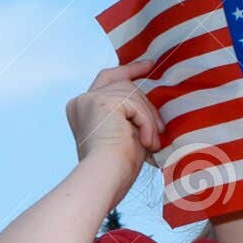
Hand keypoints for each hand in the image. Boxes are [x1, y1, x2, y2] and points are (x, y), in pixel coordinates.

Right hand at [65, 60, 159, 175]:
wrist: (106, 176)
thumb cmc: (117, 166)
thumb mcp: (123, 132)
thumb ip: (129, 113)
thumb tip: (149, 103)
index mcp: (81, 108)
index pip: (107, 78)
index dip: (129, 70)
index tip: (148, 65)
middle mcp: (82, 100)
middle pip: (122, 84)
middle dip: (145, 102)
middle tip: (160, 125)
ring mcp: (90, 98)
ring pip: (132, 93)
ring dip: (147, 119)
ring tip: (152, 144)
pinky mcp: (102, 101)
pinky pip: (134, 104)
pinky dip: (146, 123)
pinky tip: (147, 143)